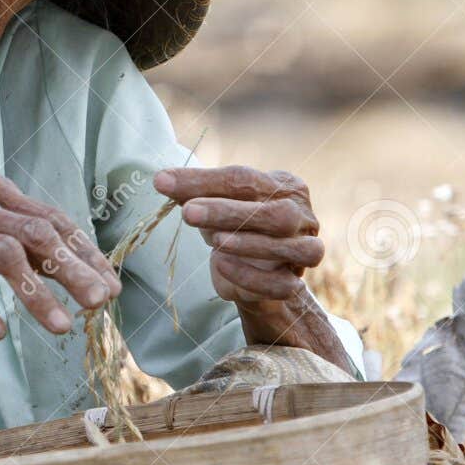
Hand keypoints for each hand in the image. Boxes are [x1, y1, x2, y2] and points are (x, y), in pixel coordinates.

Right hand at [0, 169, 119, 339]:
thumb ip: (12, 228)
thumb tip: (65, 257)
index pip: (51, 218)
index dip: (84, 251)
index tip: (110, 282)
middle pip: (37, 233)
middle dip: (74, 270)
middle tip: (102, 302)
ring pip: (3, 256)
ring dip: (37, 293)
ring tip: (64, 327)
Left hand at [152, 166, 324, 304]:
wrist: (249, 274)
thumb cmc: (233, 227)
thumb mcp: (212, 205)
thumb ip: (192, 191)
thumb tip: (160, 179)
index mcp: (284, 185)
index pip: (246, 179)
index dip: (204, 181)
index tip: (162, 182)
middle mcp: (301, 216)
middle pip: (276, 212)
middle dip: (230, 212)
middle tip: (188, 212)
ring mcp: (304, 250)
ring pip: (292, 247)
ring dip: (249, 244)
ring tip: (214, 241)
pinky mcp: (294, 284)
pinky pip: (281, 285)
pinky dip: (251, 276)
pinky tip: (221, 266)